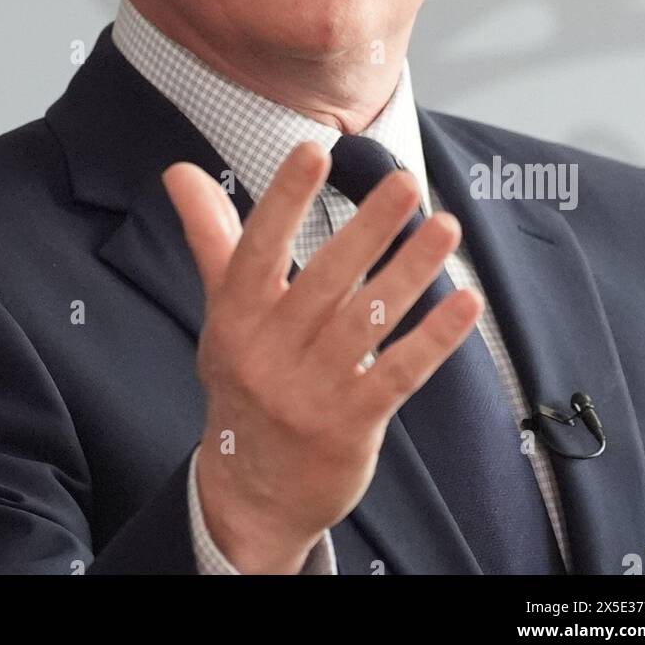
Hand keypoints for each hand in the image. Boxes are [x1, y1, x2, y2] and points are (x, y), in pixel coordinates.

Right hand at [162, 141, 483, 572]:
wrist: (250, 492)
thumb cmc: (241, 380)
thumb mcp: (220, 313)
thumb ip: (211, 237)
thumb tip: (179, 170)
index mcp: (236, 317)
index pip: (259, 248)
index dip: (285, 199)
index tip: (313, 151)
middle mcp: (271, 351)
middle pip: (326, 279)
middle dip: (368, 227)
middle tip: (405, 182)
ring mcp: (313, 391)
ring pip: (369, 319)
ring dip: (411, 270)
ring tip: (446, 226)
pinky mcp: (353, 424)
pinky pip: (400, 373)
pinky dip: (435, 338)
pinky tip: (465, 302)